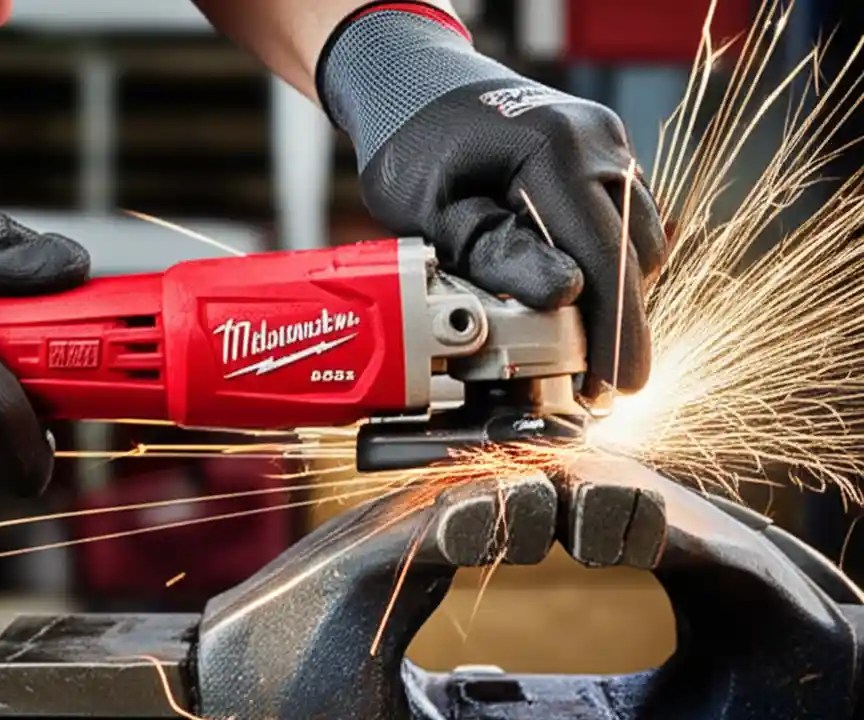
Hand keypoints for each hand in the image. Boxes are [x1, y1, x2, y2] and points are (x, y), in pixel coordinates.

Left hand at [317, 2, 666, 398]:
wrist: (418, 91)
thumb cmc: (415, 149)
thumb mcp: (432, 210)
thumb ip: (494, 253)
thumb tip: (563, 296)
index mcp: (554, 150)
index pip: (602, 256)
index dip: (614, 330)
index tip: (615, 385)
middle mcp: (597, 142)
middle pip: (634, 254)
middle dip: (620, 326)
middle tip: (600, 388)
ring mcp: (609, 145)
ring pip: (640, 241)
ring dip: (616, 296)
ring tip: (580, 347)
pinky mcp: (607, 158)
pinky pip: (627, 223)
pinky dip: (609, 265)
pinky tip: (576, 298)